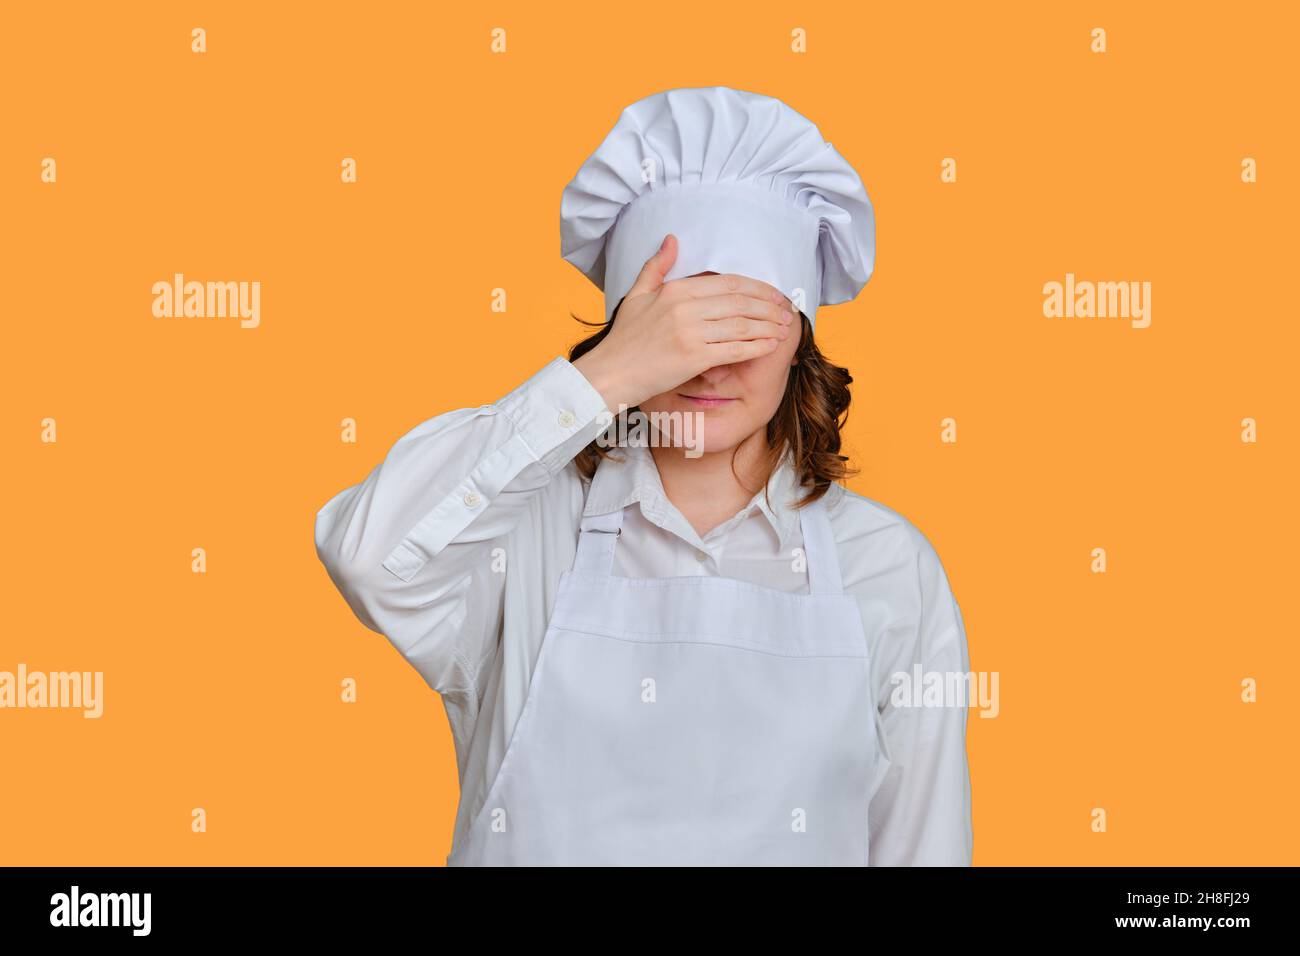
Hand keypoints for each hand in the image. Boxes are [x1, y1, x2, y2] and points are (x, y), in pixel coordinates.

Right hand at [572, 233, 795, 412]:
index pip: (728, 283)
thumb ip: (657, 266)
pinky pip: (736, 349)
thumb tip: (672, 238)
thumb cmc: (624, 339)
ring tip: (784, 329)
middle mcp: (685, 308)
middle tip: (786, 312)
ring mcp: (691, 332)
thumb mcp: (636, 295)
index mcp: (675, 290)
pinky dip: (758, 346)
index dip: (757, 288)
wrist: (609, 374)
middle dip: (769, 306)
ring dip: (768, 326)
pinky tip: (771, 346)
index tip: (774, 295)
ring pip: (743, 324)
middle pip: (741, 302)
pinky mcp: (695, 358)